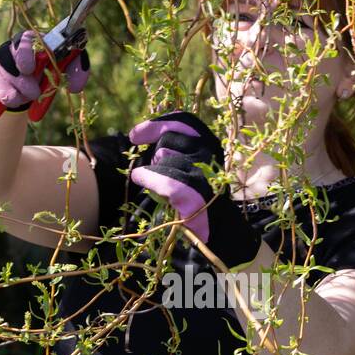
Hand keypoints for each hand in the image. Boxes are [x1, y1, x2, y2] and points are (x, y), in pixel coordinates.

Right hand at [0, 29, 89, 116]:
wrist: (27, 90)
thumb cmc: (47, 73)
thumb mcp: (65, 68)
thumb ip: (77, 69)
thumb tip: (74, 87)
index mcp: (27, 44)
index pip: (23, 41)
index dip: (24, 53)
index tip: (29, 68)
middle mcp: (6, 54)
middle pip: (7, 63)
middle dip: (20, 82)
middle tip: (33, 94)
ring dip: (8, 95)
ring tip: (18, 102)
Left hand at [126, 110, 260, 267]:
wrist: (219, 233)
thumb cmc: (197, 197)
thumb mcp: (189, 166)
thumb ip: (173, 149)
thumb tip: (139, 135)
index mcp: (210, 145)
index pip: (184, 122)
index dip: (157, 124)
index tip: (134, 136)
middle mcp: (210, 155)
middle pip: (168, 140)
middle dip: (156, 153)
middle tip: (155, 168)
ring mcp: (205, 174)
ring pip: (163, 158)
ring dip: (154, 170)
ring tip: (160, 185)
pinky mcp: (196, 194)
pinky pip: (164, 179)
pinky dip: (149, 178)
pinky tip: (140, 178)